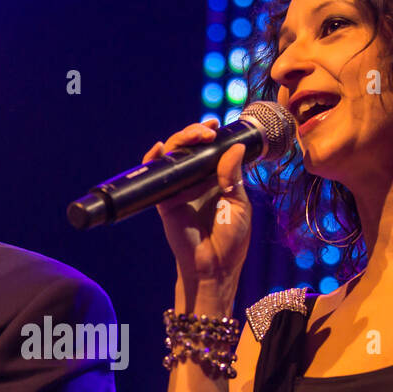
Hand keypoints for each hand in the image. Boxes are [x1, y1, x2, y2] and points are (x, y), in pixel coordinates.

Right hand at [143, 120, 252, 310]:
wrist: (214, 266)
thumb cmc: (231, 240)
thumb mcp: (239, 204)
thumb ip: (233, 176)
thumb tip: (235, 147)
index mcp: (216, 179)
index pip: (209, 149)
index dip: (210, 135)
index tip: (217, 125)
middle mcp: (195, 181)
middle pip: (188, 148)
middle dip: (195, 133)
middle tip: (208, 131)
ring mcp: (179, 190)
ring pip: (173, 156)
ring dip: (180, 139)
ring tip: (195, 135)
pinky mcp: (165, 201)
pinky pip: (156, 178)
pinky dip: (153, 160)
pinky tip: (159, 148)